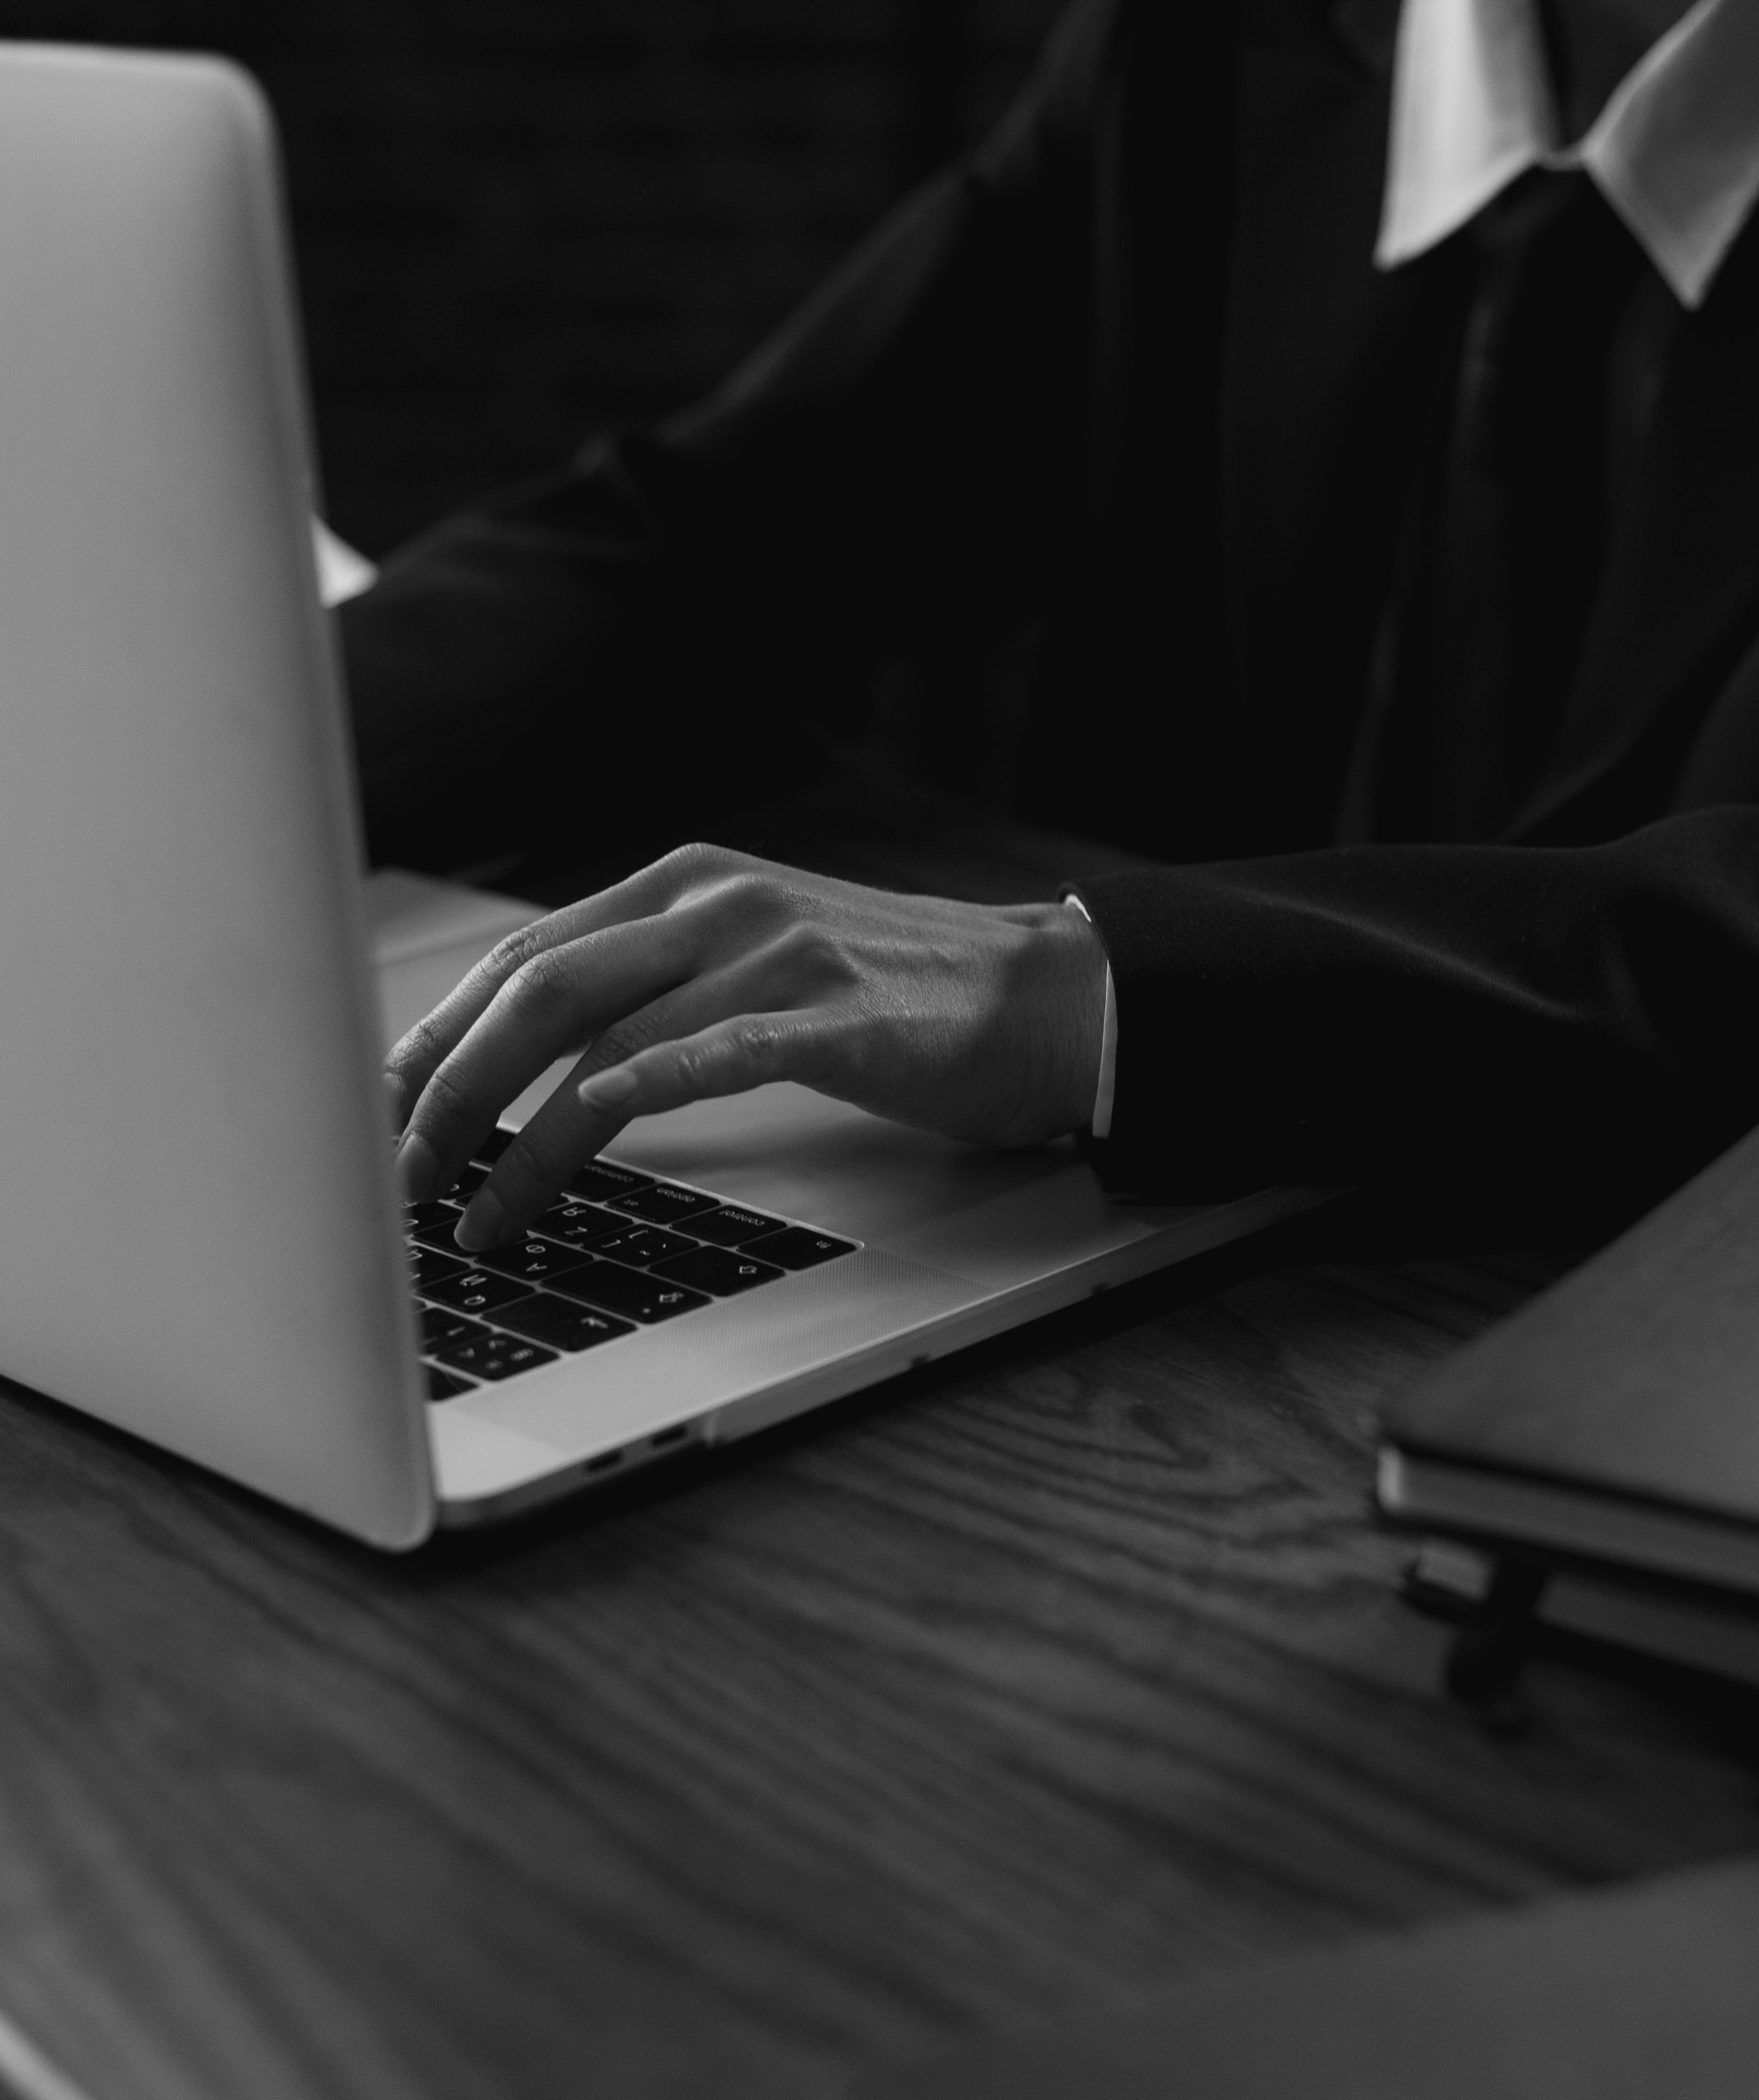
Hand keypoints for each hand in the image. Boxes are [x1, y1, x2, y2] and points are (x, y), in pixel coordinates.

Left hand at [387, 844, 1108, 1251]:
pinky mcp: (835, 1016)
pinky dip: (630, 1099)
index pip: (519, 956)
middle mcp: (714, 902)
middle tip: (391, 1176)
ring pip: (602, 1034)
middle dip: (444, 1090)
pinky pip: (709, 1055)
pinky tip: (576, 1140)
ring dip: (516, 1135)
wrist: (1046, 998)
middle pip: (536, 987)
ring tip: (470, 1214)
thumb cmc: (893, 1001)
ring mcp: (775, 953)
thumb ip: (654, 988)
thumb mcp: (752, 966)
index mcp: (682, 885)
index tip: (371, 1113)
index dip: (431, 1036)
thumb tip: (532, 1065)